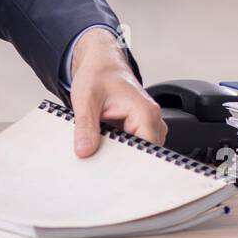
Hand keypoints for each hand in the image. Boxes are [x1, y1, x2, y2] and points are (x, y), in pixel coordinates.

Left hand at [68, 27, 165, 156]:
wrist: (101, 63)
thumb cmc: (98, 74)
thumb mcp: (85, 99)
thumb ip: (85, 127)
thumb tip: (84, 151)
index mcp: (145, 112)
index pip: (148, 152)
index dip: (131, 166)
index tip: (112, 173)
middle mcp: (152, 120)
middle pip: (145, 156)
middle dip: (123, 164)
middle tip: (99, 166)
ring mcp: (148, 125)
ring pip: (140, 154)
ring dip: (120, 157)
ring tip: (100, 153)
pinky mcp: (140, 129)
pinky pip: (134, 148)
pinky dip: (119, 151)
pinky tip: (103, 148)